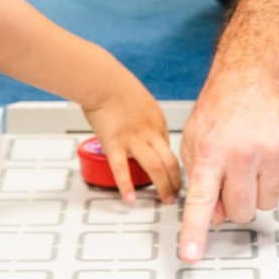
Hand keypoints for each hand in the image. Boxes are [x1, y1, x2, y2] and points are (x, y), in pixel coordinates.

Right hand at [81, 79, 181, 204]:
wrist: (103, 80)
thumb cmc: (117, 86)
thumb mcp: (142, 102)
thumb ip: (146, 121)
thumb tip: (145, 134)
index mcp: (158, 123)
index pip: (171, 150)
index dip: (175, 167)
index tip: (174, 177)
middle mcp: (150, 132)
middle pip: (171, 162)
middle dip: (176, 182)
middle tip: (176, 195)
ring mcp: (133, 139)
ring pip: (156, 168)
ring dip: (163, 186)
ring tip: (164, 199)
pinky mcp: (114, 143)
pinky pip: (122, 169)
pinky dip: (127, 185)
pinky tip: (129, 197)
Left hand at [176, 75, 278, 262]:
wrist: (252, 77)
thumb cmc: (221, 109)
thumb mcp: (196, 142)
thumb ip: (202, 182)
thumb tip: (215, 218)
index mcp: (210, 153)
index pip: (201, 202)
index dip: (195, 232)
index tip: (190, 255)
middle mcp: (241, 154)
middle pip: (241, 211)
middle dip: (236, 202)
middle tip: (233, 177)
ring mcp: (272, 151)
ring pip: (267, 204)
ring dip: (259, 191)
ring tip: (252, 162)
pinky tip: (270, 157)